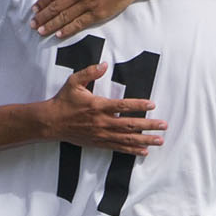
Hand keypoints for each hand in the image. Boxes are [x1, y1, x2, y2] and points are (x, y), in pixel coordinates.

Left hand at [31, 0, 140, 37]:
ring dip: (51, 25)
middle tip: (32, 24)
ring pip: (65, 17)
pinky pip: (79, 23)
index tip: (34, 9)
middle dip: (42, 16)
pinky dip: (68, 29)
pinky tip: (59, 34)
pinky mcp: (98, 13)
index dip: (43, 2)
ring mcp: (88, 4)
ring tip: (40, 32)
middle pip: (56, 7)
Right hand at [45, 62, 164, 154]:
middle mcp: (102, 122)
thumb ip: (90, 72)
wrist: (51, 122)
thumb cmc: (63, 101)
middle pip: (130, 125)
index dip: (138, 105)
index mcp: (98, 106)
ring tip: (159, 141)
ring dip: (145, 140)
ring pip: (127, 139)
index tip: (152, 105)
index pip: (122, 106)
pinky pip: (118, 147)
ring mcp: (101, 134)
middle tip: (164, 126)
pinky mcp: (98, 143)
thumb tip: (104, 64)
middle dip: (149, 125)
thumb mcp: (74, 82)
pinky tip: (144, 151)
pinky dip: (132, 150)